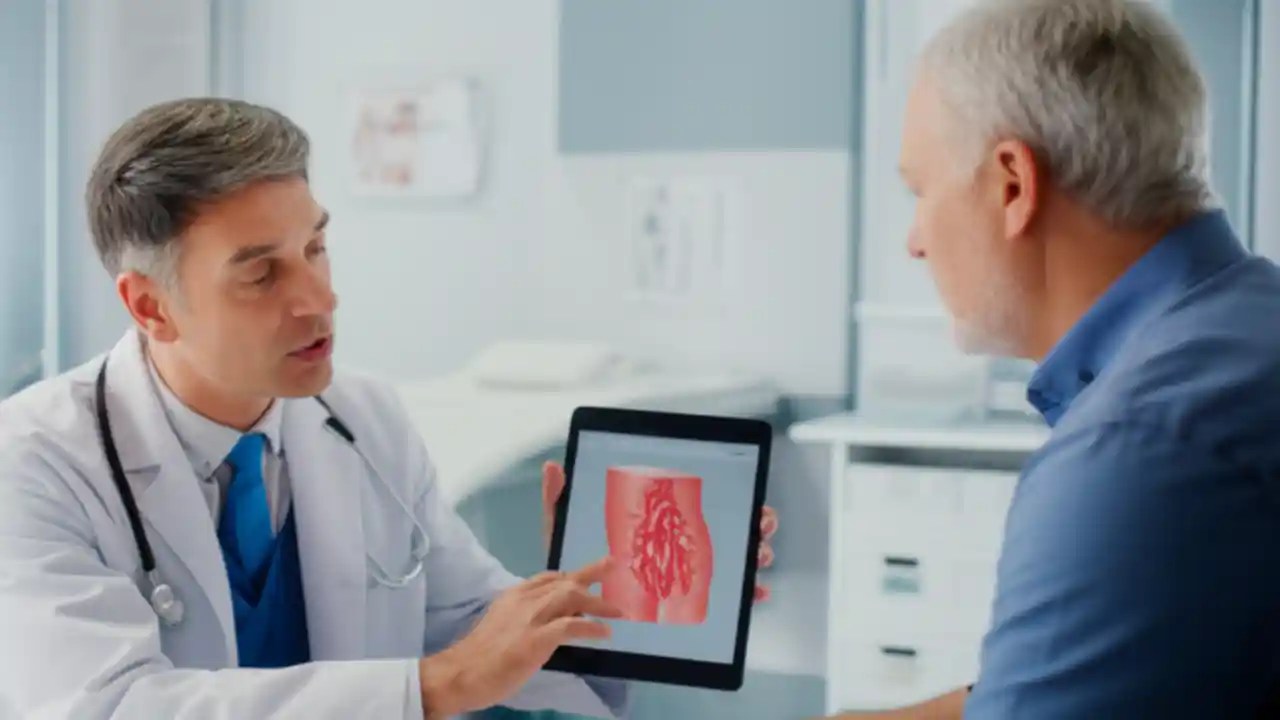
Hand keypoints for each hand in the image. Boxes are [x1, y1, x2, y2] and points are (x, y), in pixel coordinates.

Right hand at [419, 557, 622, 718]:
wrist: (460, 673)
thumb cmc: (479, 656)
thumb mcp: (503, 625)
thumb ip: (527, 617)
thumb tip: (558, 619)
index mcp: (513, 595)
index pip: (548, 577)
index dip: (571, 575)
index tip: (588, 575)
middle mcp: (523, 600)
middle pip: (565, 581)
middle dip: (592, 574)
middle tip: (613, 568)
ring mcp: (530, 618)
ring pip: (571, 596)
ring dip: (598, 602)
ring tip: (616, 611)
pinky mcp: (536, 639)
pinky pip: (571, 626)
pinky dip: (591, 627)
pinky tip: (603, 633)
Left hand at [541, 461, 778, 602]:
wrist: (577, 612)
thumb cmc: (575, 567)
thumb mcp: (565, 531)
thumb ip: (559, 499)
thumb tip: (554, 466)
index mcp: (658, 519)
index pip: (701, 499)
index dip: (731, 494)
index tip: (747, 494)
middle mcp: (679, 542)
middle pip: (730, 525)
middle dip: (755, 522)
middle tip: (760, 524)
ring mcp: (688, 571)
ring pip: (736, 557)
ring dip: (756, 554)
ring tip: (758, 555)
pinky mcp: (690, 600)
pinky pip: (728, 598)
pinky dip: (747, 594)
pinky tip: (755, 593)